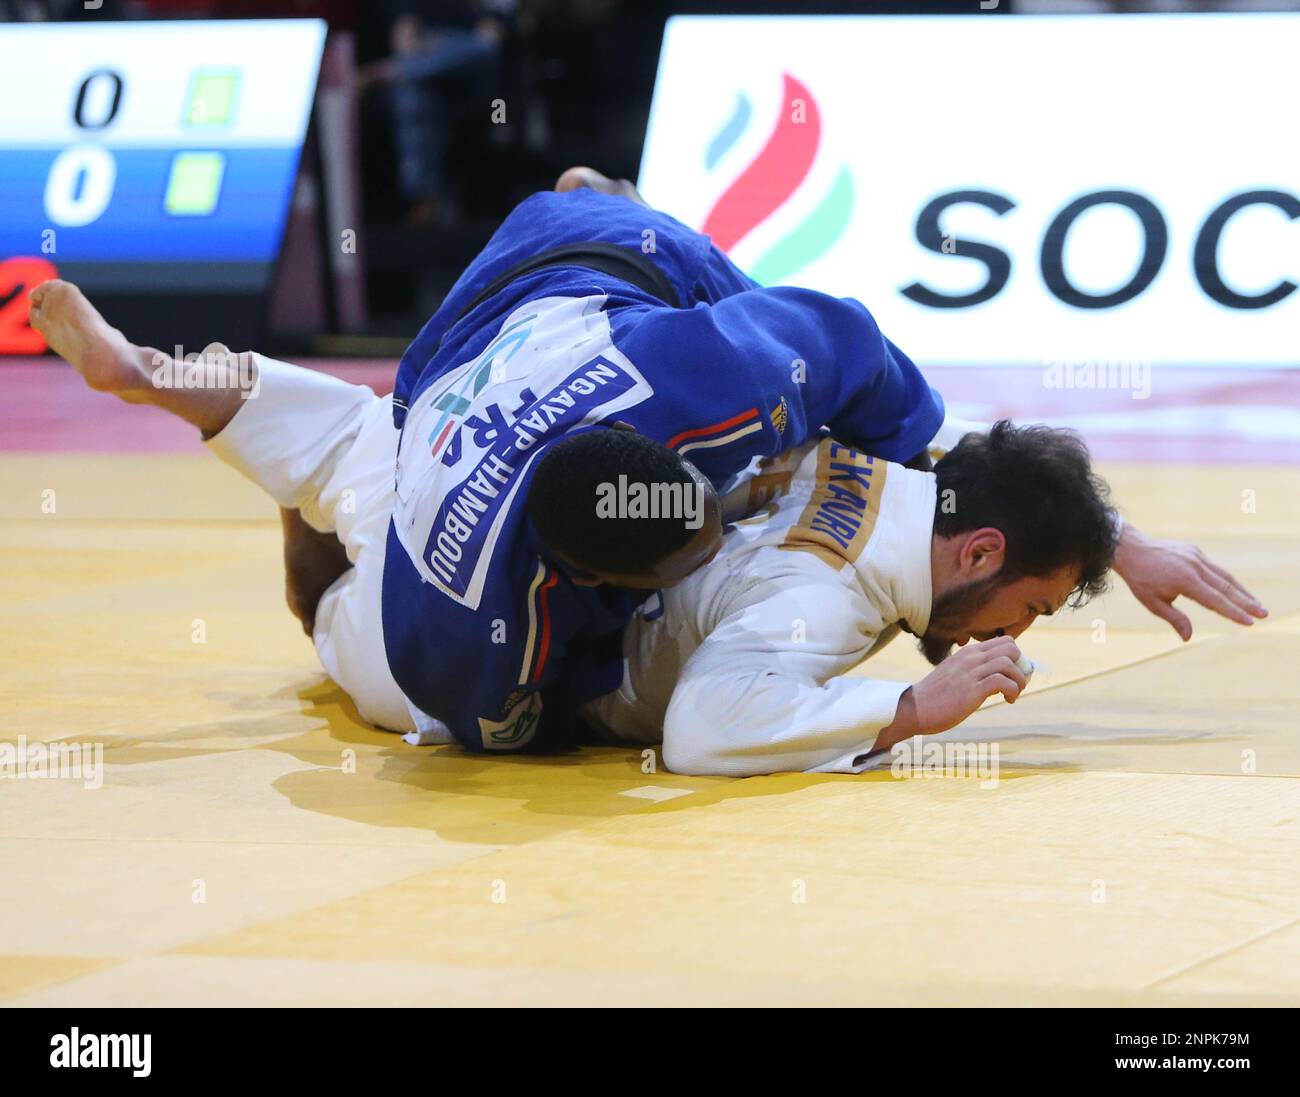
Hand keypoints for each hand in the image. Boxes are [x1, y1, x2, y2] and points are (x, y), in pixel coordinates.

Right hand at [875, 637, 1026, 750]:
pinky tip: (1007, 700)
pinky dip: (1013, 691)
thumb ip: (971, 670)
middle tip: (1015, 683)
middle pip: (1011, 648)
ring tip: (1013, 694)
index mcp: (967, 653)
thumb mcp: (953, 674)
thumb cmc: (934, 696)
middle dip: (1020, 666)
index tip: (1012, 674)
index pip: (1003, 641)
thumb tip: (993, 677)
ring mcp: (971, 672)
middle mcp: (970, 658)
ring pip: (1009, 663)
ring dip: (1019, 680)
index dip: (1015, 658)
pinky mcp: (972, 690)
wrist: (915, 708)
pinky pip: (1003, 682)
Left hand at [1112, 525, 1266, 640]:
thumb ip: (1174, 619)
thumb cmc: (1140, 580)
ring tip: (1256, 603)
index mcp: (1185, 581)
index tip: (1250, 621)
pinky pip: (1214, 568)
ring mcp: (1196, 557)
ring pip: (1224, 576)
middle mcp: (1195, 567)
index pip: (1215, 600)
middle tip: (1264, 613)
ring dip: (1241, 590)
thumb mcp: (1153, 603)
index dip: (1234, 612)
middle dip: (1246, 602)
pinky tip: (1235, 589)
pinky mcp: (1195, 551)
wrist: (1131, 549)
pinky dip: (1226, 579)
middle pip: (1226, 588)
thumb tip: (1188, 638)